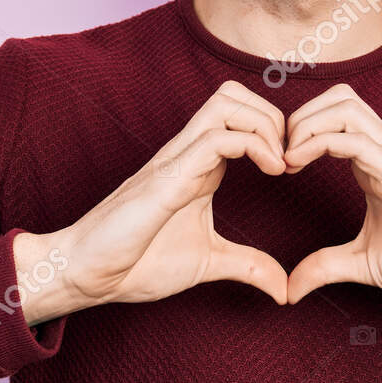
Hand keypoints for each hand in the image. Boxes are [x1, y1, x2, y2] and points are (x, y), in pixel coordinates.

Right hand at [14, 82, 289, 323]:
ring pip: (226, 103)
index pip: (240, 115)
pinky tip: (271, 173)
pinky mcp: (168, 179)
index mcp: (199, 166)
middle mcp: (187, 152)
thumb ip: (247, 266)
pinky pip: (215, 139)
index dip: (275, 131)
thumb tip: (283, 288)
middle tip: (289, 160)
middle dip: (273, 116)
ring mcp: (176, 160)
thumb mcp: (207, 262)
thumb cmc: (136, 262)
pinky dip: (254, 145)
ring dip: (265, 124)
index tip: (294, 170)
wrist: (87, 273)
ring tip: (280, 164)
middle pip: (234, 94)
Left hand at [282, 84, 381, 319]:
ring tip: (286, 160)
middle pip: (337, 99)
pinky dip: (318, 143)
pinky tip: (296, 167)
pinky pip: (356, 139)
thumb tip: (291, 287)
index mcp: (377, 165)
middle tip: (278, 158)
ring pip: (345, 107)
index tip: (277, 168)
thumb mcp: (365, 265)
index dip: (299, 133)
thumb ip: (327, 267)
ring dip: (305, 126)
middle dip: (298, 119)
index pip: (334, 118)